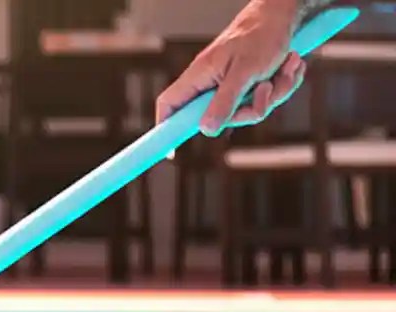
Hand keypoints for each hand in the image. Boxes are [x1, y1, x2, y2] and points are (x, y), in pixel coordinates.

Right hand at [156, 0, 307, 135]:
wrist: (282, 15)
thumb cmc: (259, 36)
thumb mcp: (244, 72)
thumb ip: (224, 102)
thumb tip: (206, 130)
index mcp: (199, 76)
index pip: (169, 105)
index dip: (166, 128)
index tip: (171, 153)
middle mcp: (211, 83)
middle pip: (219, 118)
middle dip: (252, 108)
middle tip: (266, 87)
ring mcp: (231, 85)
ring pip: (248, 110)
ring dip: (275, 93)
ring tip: (284, 67)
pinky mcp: (249, 84)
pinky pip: (264, 100)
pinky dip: (282, 84)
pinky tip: (288, 64)